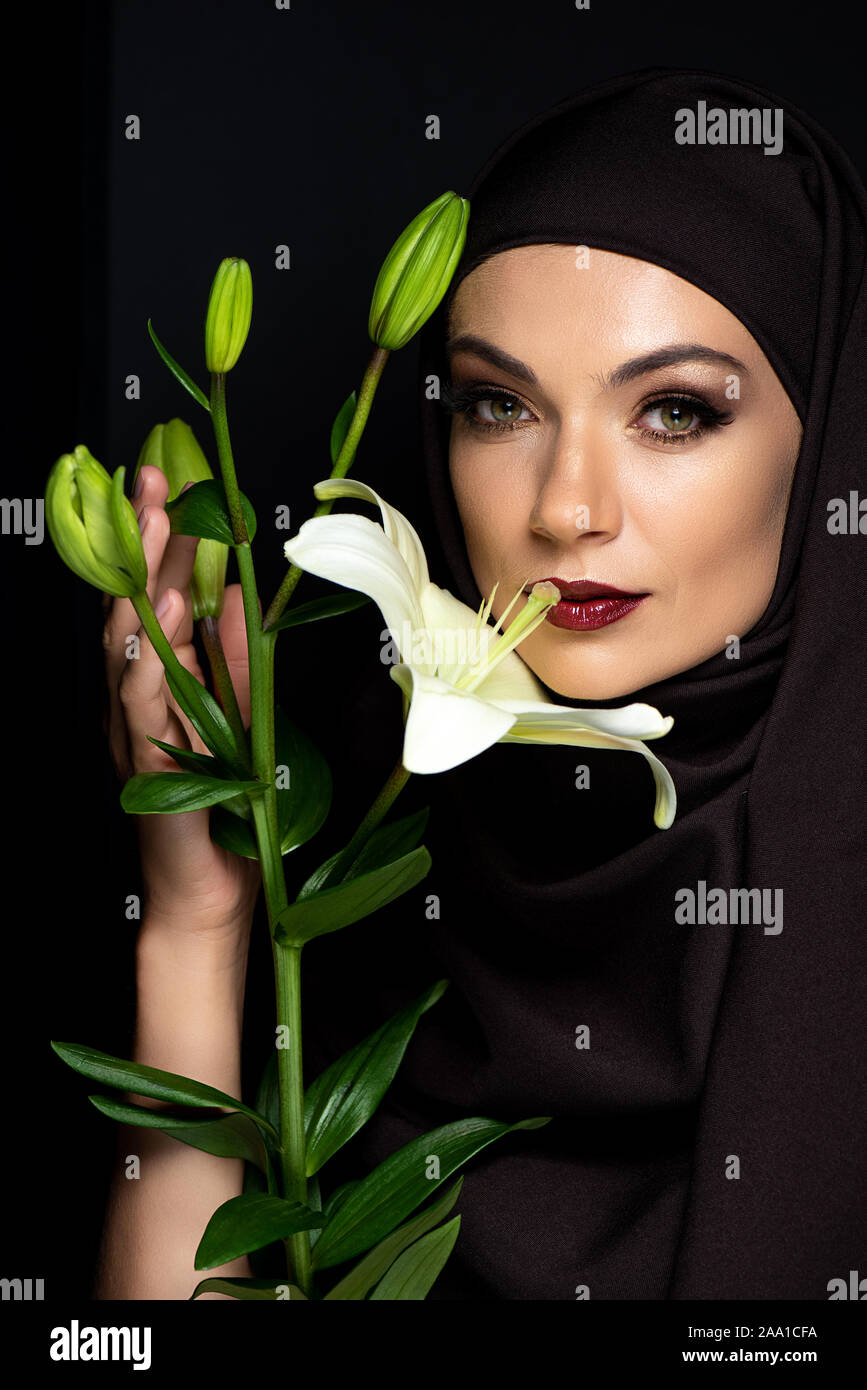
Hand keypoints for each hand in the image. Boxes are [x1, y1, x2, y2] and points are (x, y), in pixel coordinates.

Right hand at [102, 464, 260, 946]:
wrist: (213, 890)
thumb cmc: (227, 810)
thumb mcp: (245, 717)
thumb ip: (240, 660)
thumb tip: (242, 596)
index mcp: (167, 678)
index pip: (159, 593)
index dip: (165, 537)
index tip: (175, 480)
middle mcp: (143, 695)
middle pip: (134, 602)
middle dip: (142, 536)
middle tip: (151, 478)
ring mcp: (136, 725)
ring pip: (126, 640)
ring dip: (140, 576)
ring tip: (155, 523)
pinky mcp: (144, 759)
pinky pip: (140, 699)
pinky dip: (150, 652)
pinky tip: (161, 614)